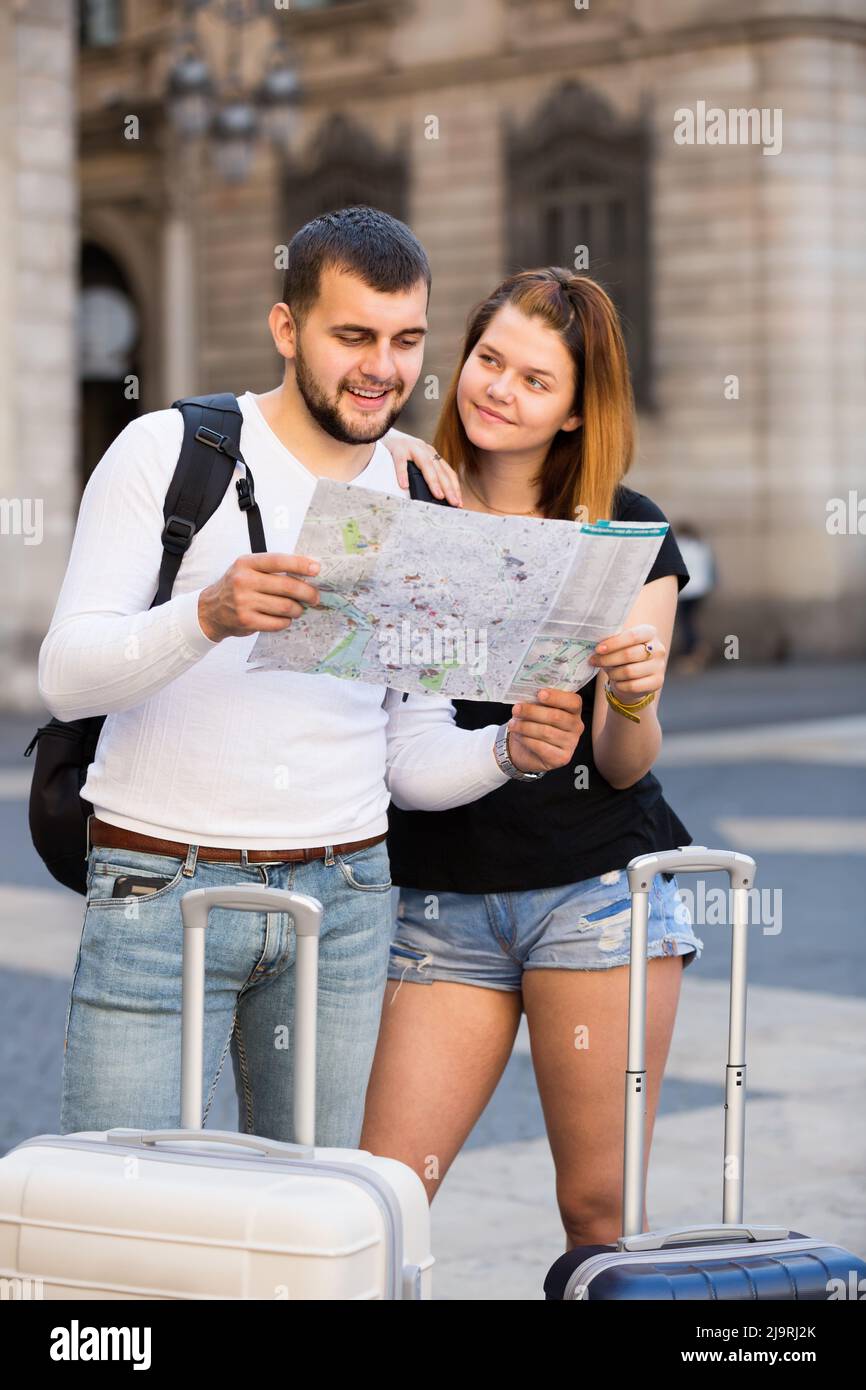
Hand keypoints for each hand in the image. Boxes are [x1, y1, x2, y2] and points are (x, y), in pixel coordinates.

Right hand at [198, 552, 321, 642]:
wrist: (211, 610)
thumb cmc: (237, 587)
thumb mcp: (248, 569)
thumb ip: (272, 569)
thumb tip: (308, 570)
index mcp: (246, 564)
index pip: (278, 561)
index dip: (300, 564)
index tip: (316, 569)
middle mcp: (244, 581)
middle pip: (287, 586)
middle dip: (307, 592)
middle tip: (315, 597)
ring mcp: (244, 602)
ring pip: (285, 606)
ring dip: (298, 609)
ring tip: (298, 609)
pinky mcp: (246, 621)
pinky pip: (277, 623)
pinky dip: (286, 621)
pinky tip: (284, 618)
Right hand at [383, 429, 462, 506]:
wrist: (380, 433)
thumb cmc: (399, 453)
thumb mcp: (415, 462)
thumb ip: (424, 475)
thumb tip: (432, 498)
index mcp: (431, 454)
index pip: (448, 472)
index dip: (455, 488)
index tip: (459, 503)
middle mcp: (424, 450)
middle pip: (440, 471)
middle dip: (449, 488)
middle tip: (454, 503)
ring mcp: (411, 447)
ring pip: (426, 465)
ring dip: (434, 482)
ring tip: (438, 496)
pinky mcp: (397, 448)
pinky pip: (401, 462)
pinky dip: (403, 474)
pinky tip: (404, 486)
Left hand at [506, 689, 583, 773]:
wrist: (526, 749)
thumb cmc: (534, 723)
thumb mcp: (537, 709)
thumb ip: (537, 701)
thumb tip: (527, 692)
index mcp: (574, 710)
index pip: (573, 702)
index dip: (557, 697)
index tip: (540, 694)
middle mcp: (576, 726)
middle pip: (556, 716)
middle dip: (532, 712)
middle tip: (516, 709)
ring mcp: (571, 743)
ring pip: (546, 732)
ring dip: (525, 727)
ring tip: (512, 724)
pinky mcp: (561, 758)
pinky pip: (541, 747)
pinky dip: (527, 740)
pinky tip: (519, 736)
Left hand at [588, 623, 666, 703]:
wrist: (634, 677)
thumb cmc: (623, 655)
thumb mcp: (618, 644)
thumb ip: (611, 641)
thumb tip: (596, 644)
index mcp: (649, 632)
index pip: (632, 636)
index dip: (613, 643)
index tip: (598, 649)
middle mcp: (658, 648)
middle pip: (629, 654)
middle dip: (608, 659)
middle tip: (594, 661)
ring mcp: (660, 666)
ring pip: (629, 671)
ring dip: (613, 673)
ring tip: (608, 672)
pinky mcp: (657, 682)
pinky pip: (633, 686)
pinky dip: (620, 685)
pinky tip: (617, 682)